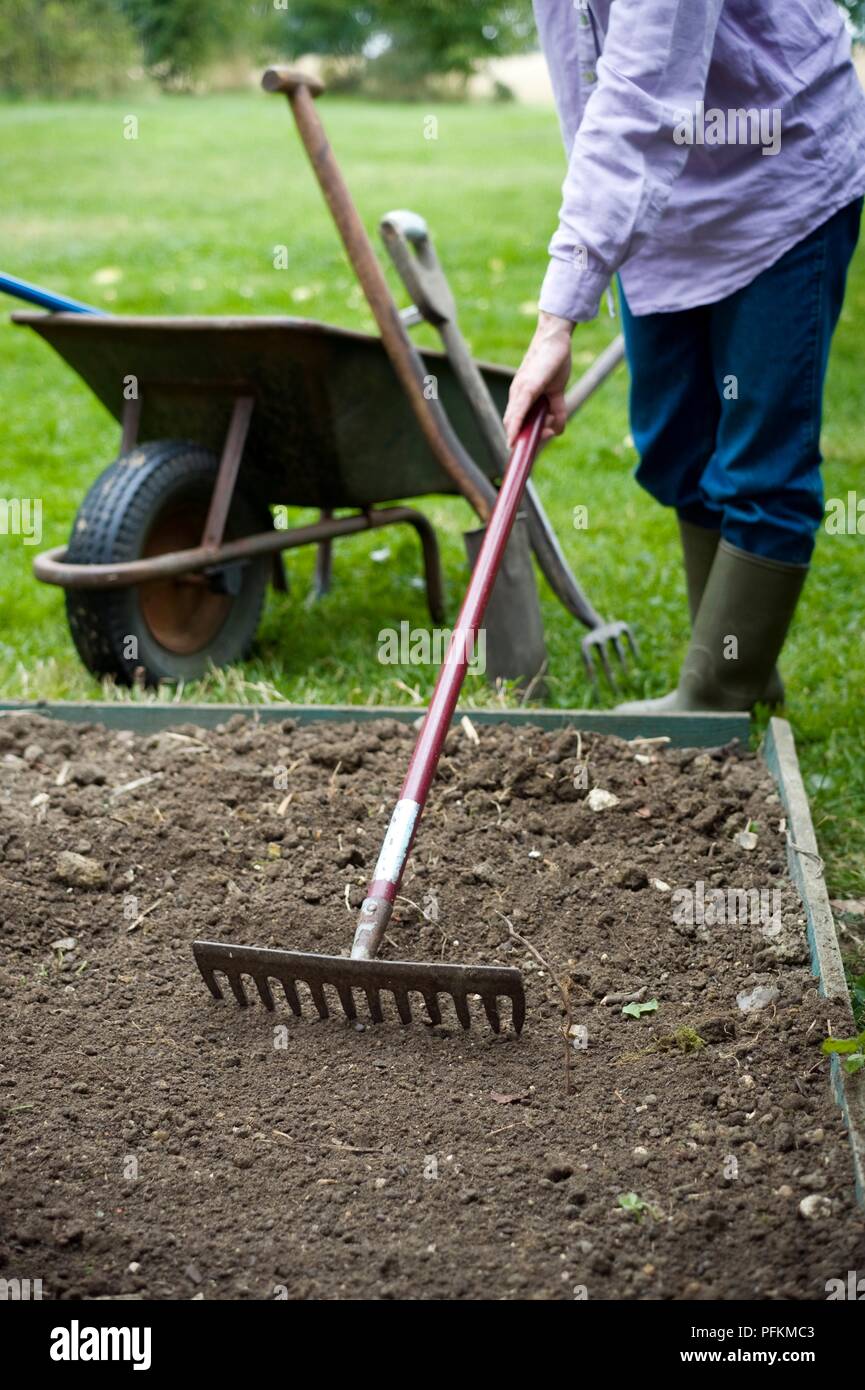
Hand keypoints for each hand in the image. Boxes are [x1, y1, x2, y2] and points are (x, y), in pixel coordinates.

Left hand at [503, 311, 573, 447]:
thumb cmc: (553, 363)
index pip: (515, 424)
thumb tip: (558, 429)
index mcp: (522, 398)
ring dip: (520, 437)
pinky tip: (513, 437)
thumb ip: (557, 411)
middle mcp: (517, 395)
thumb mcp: (557, 392)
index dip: (516, 441)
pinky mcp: (528, 385)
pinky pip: (519, 409)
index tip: (519, 458)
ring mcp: (521, 390)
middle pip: (512, 426)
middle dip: (519, 443)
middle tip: (535, 448)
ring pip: (514, 420)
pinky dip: (515, 425)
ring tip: (539, 439)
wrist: (555, 338)